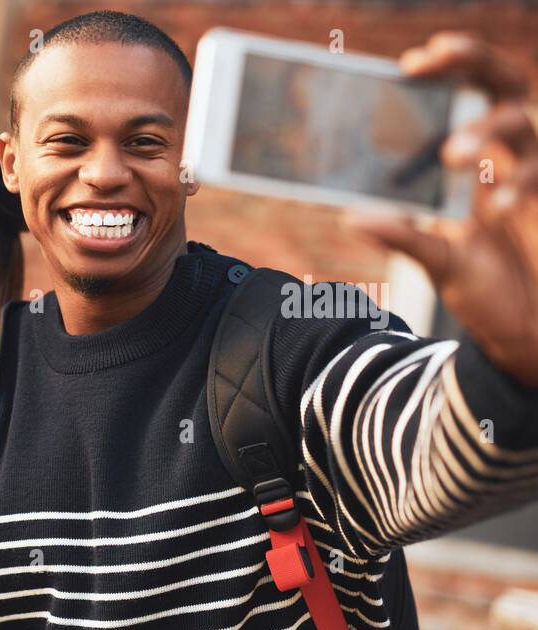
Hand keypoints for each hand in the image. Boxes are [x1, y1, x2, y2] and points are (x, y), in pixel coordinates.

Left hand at [346, 32, 537, 387]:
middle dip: (473, 59)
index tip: (408, 64)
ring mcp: (536, 173)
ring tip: (450, 156)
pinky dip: (521, 181)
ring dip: (485, 131)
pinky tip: (498, 205)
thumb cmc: (490, 291)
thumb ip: (402, 236)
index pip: (470, 92)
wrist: (528, 334)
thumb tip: (350, 217)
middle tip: (432, 56)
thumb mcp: (438, 260)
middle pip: (504, 83)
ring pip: (523, 122)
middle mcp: (512, 157)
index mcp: (483, 159)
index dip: (450, 67)